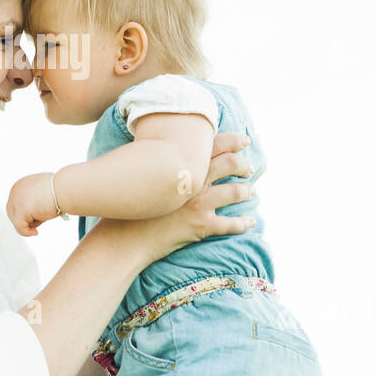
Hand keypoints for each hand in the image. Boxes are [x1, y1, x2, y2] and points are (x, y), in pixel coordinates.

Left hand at [6, 172, 58, 235]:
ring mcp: (16, 200)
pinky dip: (27, 233)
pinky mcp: (20, 210)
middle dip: (25, 220)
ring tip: (42, 220)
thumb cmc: (61, 190)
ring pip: (16, 220)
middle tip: (36, 225)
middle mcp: (15, 190)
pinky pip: (20, 228)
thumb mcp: (43, 192)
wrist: (66, 189)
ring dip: (29, 224)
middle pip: (13, 212)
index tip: (35, 219)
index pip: (16, 203)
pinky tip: (35, 232)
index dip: (26, 214)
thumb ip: (35, 199)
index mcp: (21, 184)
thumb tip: (36, 210)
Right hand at [124, 131, 255, 265]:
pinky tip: (250, 222)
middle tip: (249, 168)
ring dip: (246, 191)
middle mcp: (194, 180)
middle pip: (230, 164)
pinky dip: (244, 223)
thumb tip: (163, 152)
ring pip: (235, 192)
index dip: (233, 140)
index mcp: (180, 164)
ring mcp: (199, 203)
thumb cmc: (128, 205)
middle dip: (243, 164)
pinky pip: (230, 224)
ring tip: (250, 191)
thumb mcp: (140, 174)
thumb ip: (157, 162)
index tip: (243, 140)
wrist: (124, 235)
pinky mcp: (201, 225)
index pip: (214, 144)